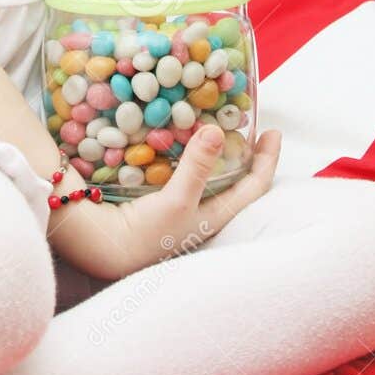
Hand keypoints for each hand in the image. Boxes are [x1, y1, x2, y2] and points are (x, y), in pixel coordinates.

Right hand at [112, 124, 281, 270]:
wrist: (101, 249)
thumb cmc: (145, 234)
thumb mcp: (177, 201)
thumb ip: (197, 167)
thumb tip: (217, 131)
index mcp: (215, 215)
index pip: (254, 186)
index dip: (267, 159)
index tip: (273, 131)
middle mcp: (201, 211)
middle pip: (234, 179)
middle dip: (243, 152)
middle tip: (245, 125)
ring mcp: (180, 206)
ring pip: (207, 174)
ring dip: (213, 151)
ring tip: (215, 126)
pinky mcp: (158, 198)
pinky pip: (179, 171)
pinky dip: (185, 153)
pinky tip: (177, 137)